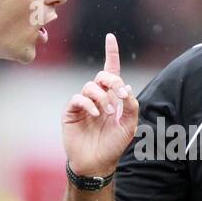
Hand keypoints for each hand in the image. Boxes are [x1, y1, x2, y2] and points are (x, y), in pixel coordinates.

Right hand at [62, 33, 137, 176]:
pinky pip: (78, 98)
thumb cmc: (113, 146)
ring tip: (105, 114)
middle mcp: (97, 97)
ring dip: (101, 98)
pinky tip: (95, 115)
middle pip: (103, 75)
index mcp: (112, 98)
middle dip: (113, 81)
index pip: (111, 70)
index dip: (111, 53)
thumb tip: (126, 86)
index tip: (110, 36)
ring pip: (90, 86)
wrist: (96, 164)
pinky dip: (88, 104)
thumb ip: (131, 105)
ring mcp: (83, 104)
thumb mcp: (129, 125)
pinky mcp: (71, 112)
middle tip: (120, 96)